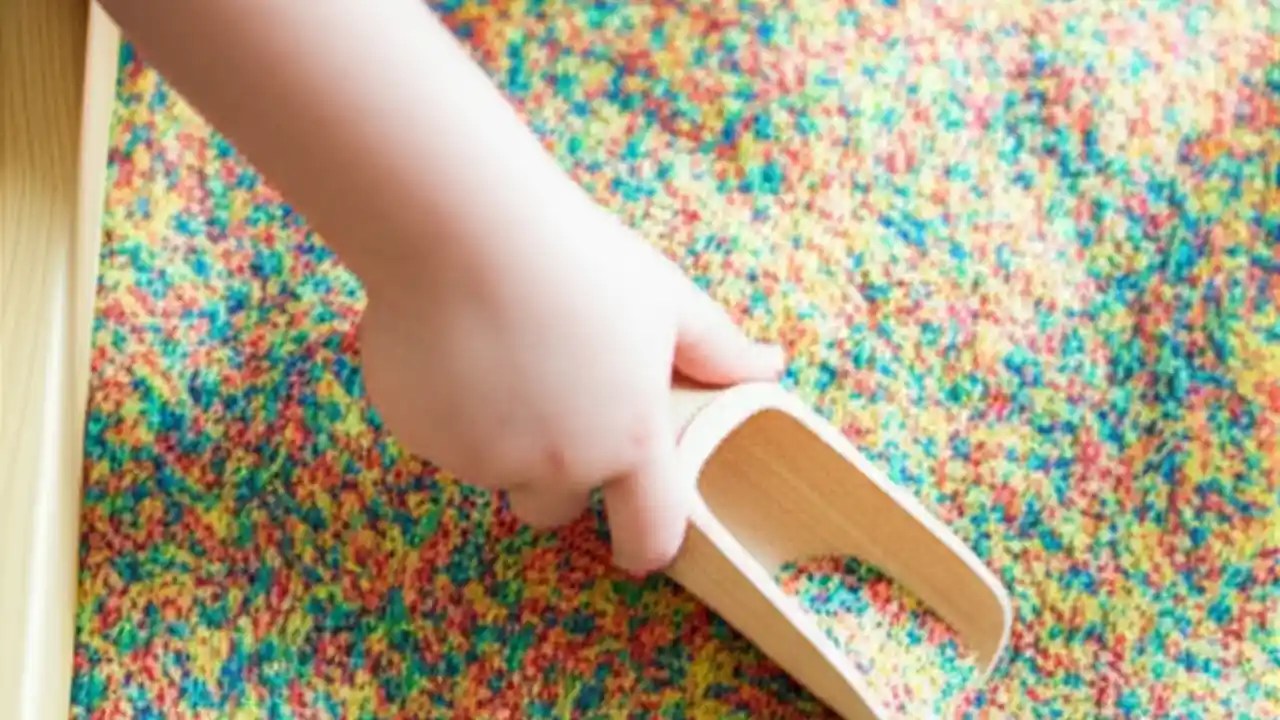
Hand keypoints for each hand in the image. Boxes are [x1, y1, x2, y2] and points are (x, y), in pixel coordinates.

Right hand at [357, 196, 783, 574]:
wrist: (465, 228)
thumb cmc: (577, 260)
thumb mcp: (666, 300)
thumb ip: (718, 349)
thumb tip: (769, 366)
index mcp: (627, 443)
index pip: (650, 537)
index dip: (647, 546)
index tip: (636, 543)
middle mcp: (553, 465)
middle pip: (553, 511)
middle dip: (554, 479)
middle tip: (551, 407)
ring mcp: (478, 456)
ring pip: (490, 468)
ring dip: (496, 435)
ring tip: (499, 353)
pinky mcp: (417, 434)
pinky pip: (436, 436)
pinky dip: (444, 407)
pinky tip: (452, 343)